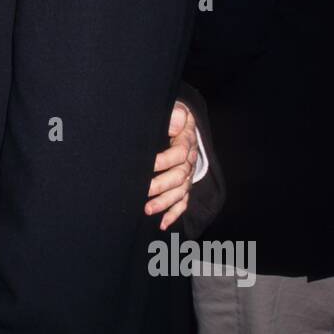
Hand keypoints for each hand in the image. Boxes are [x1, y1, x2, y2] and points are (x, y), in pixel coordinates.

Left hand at [145, 100, 197, 230]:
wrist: (183, 121)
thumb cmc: (173, 116)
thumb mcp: (175, 110)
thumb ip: (175, 115)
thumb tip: (175, 125)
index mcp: (187, 141)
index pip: (180, 153)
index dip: (164, 160)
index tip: (148, 164)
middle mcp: (190, 160)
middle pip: (180, 176)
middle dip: (161, 185)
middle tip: (143, 191)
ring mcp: (188, 174)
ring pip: (181, 192)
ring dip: (165, 202)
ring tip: (148, 209)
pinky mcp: (185, 185)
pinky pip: (183, 202)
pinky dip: (174, 214)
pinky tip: (162, 223)